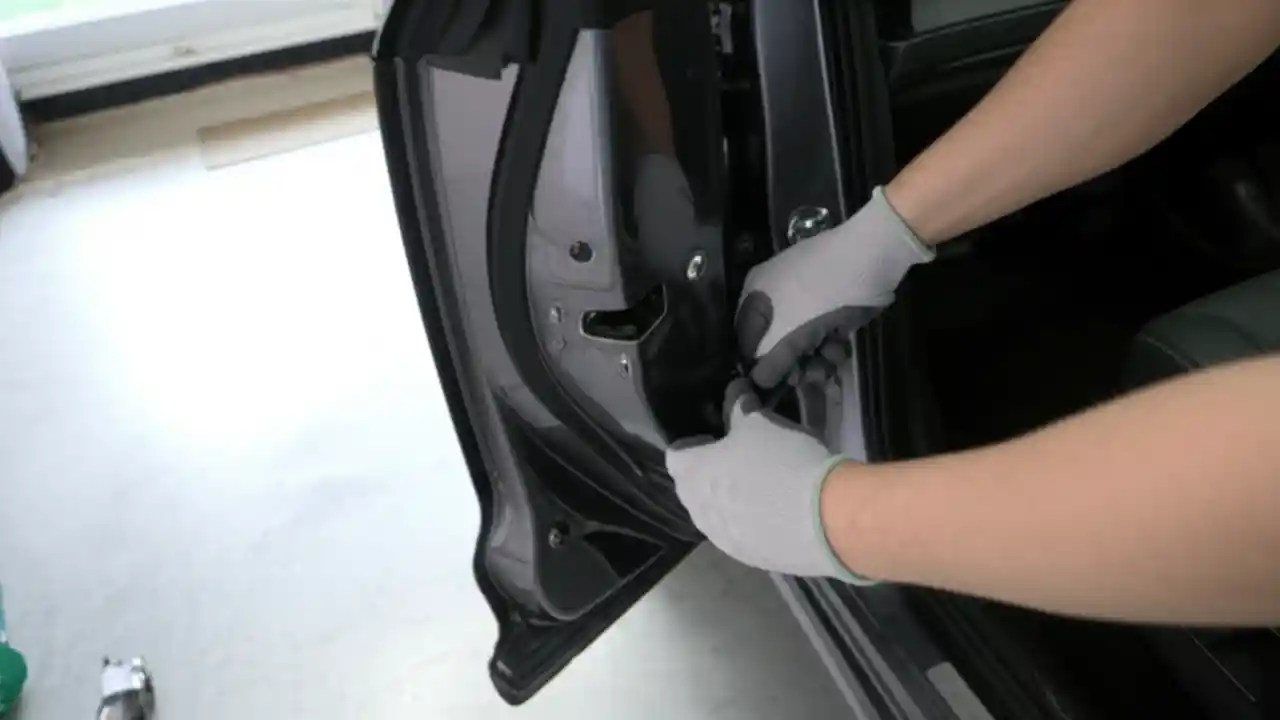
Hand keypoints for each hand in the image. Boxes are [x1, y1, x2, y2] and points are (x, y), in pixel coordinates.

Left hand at [666, 380, 874, 582]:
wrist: (827, 518)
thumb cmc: (782, 460)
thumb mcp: (760, 421)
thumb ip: (739, 406)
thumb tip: (734, 389)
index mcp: (692, 475)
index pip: (675, 455)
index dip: (693, 442)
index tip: (718, 434)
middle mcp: (699, 512)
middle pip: (692, 487)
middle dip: (709, 472)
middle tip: (740, 456)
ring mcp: (724, 541)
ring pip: (716, 515)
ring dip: (730, 500)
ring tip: (762, 485)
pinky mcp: (751, 558)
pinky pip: (742, 534)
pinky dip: (752, 522)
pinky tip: (778, 512)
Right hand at [737, 187, 933, 387]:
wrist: (876, 255)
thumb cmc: (825, 291)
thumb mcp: (791, 330)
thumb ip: (771, 361)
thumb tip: (757, 384)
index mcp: (757, 296)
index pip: (747, 342)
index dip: (759, 367)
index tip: (776, 386)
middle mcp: (776, 299)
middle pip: (775, 346)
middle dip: (794, 365)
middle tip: (809, 377)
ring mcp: (805, 302)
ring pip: (802, 345)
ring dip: (816, 361)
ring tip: (830, 364)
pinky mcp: (830, 308)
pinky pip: (822, 336)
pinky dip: (831, 347)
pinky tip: (841, 348)